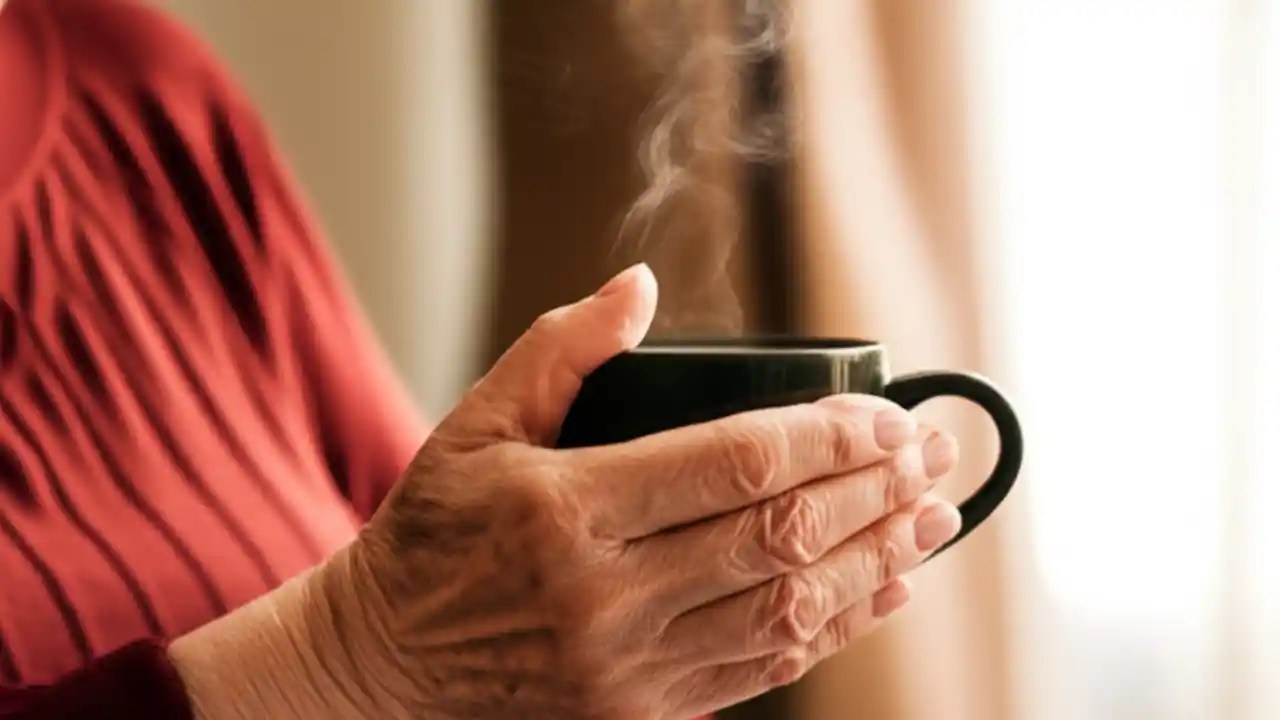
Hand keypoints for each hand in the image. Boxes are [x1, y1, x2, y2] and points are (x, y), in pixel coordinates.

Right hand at [171, 265, 959, 719]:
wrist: (387, 664)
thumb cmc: (433, 534)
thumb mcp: (477, 424)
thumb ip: (561, 349)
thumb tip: (639, 285)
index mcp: (570, 509)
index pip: (737, 462)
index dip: (828, 436)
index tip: (886, 415)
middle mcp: (608, 594)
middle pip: (781, 534)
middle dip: (875, 492)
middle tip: (935, 456)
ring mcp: (629, 666)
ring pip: (789, 611)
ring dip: (874, 562)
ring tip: (932, 521)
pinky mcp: (642, 712)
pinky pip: (762, 672)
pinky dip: (833, 631)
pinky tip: (880, 594)